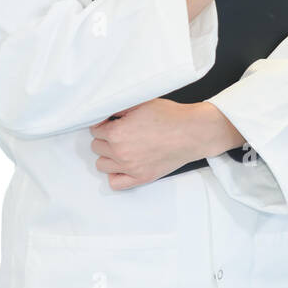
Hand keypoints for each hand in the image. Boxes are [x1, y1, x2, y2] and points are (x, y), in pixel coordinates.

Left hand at [90, 99, 243, 190]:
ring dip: (108, 156)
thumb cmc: (170, 116)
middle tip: (119, 133)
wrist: (192, 132)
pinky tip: (122, 165)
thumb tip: (104, 114)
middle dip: (105, 138)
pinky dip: (115, 175)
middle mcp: (120, 152)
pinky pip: (115, 183)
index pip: (94, 130)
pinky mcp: (141, 178)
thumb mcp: (140, 103)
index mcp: (117, 132)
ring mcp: (130, 168)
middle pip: (96, 147)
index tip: (111, 122)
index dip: (103, 124)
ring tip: (121, 148)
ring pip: (102, 165)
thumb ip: (118, 109)